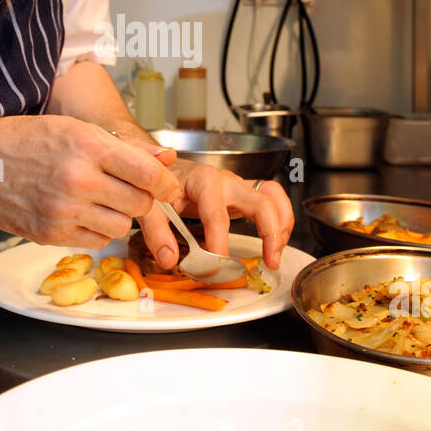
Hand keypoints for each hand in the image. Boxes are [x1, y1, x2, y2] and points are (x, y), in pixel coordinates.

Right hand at [0, 114, 179, 248]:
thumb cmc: (27, 140)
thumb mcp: (77, 130)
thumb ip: (126, 148)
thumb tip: (167, 158)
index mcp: (87, 146)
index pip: (147, 173)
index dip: (165, 183)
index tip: (168, 187)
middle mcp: (78, 179)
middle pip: (140, 203)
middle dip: (143, 199)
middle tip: (132, 192)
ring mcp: (63, 210)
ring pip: (122, 226)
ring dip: (120, 216)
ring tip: (102, 200)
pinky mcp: (51, 234)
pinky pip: (98, 240)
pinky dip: (98, 230)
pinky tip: (84, 213)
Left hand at [136, 159, 294, 271]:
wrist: (161, 165)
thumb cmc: (158, 184)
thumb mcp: (149, 206)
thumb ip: (156, 232)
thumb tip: (170, 259)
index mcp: (202, 181)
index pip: (217, 214)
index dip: (219, 242)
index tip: (217, 264)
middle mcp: (225, 180)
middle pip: (260, 201)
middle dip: (270, 232)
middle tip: (270, 261)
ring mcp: (237, 185)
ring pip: (272, 197)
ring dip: (281, 224)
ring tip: (277, 253)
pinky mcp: (242, 193)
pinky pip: (272, 199)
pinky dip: (280, 219)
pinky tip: (275, 241)